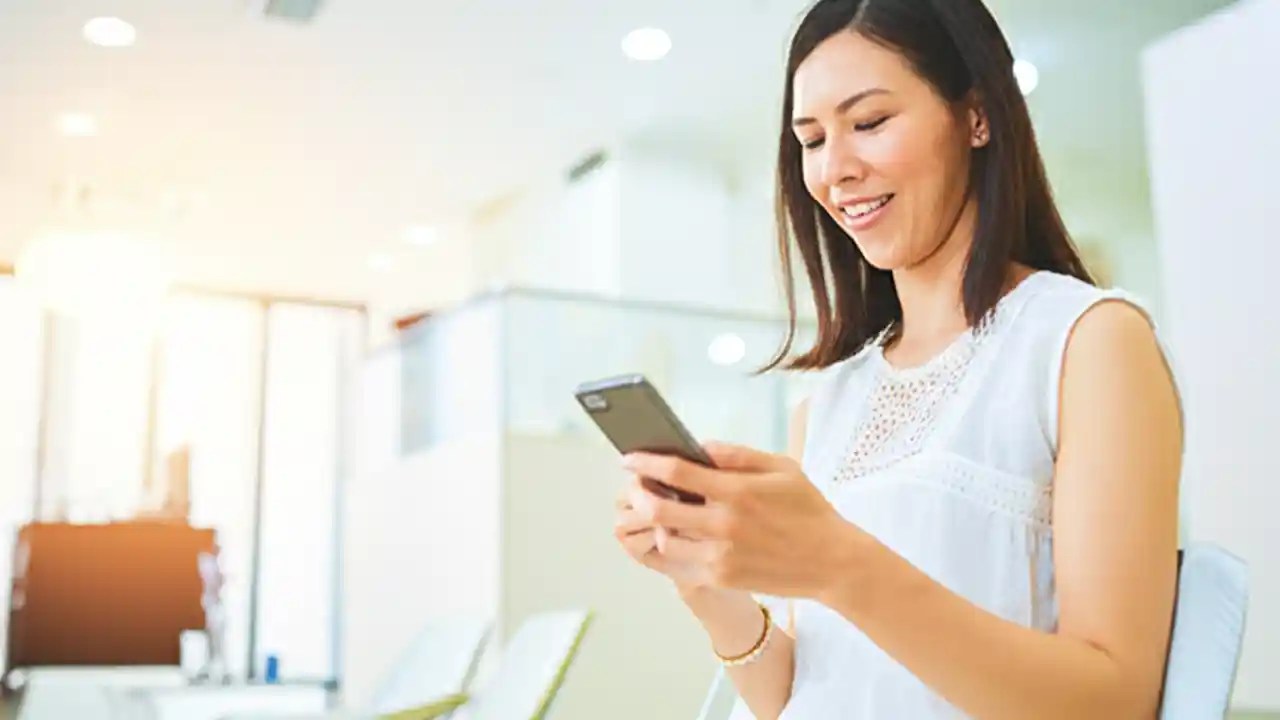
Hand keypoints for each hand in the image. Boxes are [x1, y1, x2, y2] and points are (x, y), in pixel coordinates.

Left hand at [623, 442, 862, 599]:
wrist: (832, 562)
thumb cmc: (807, 509)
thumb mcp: (782, 468)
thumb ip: (738, 454)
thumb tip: (699, 446)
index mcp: (738, 491)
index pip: (676, 473)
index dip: (645, 463)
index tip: (629, 457)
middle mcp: (724, 525)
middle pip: (658, 510)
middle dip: (638, 494)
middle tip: (635, 485)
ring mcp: (721, 555)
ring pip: (664, 538)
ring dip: (653, 522)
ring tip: (656, 509)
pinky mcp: (722, 578)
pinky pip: (680, 562)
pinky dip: (671, 545)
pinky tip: (674, 533)